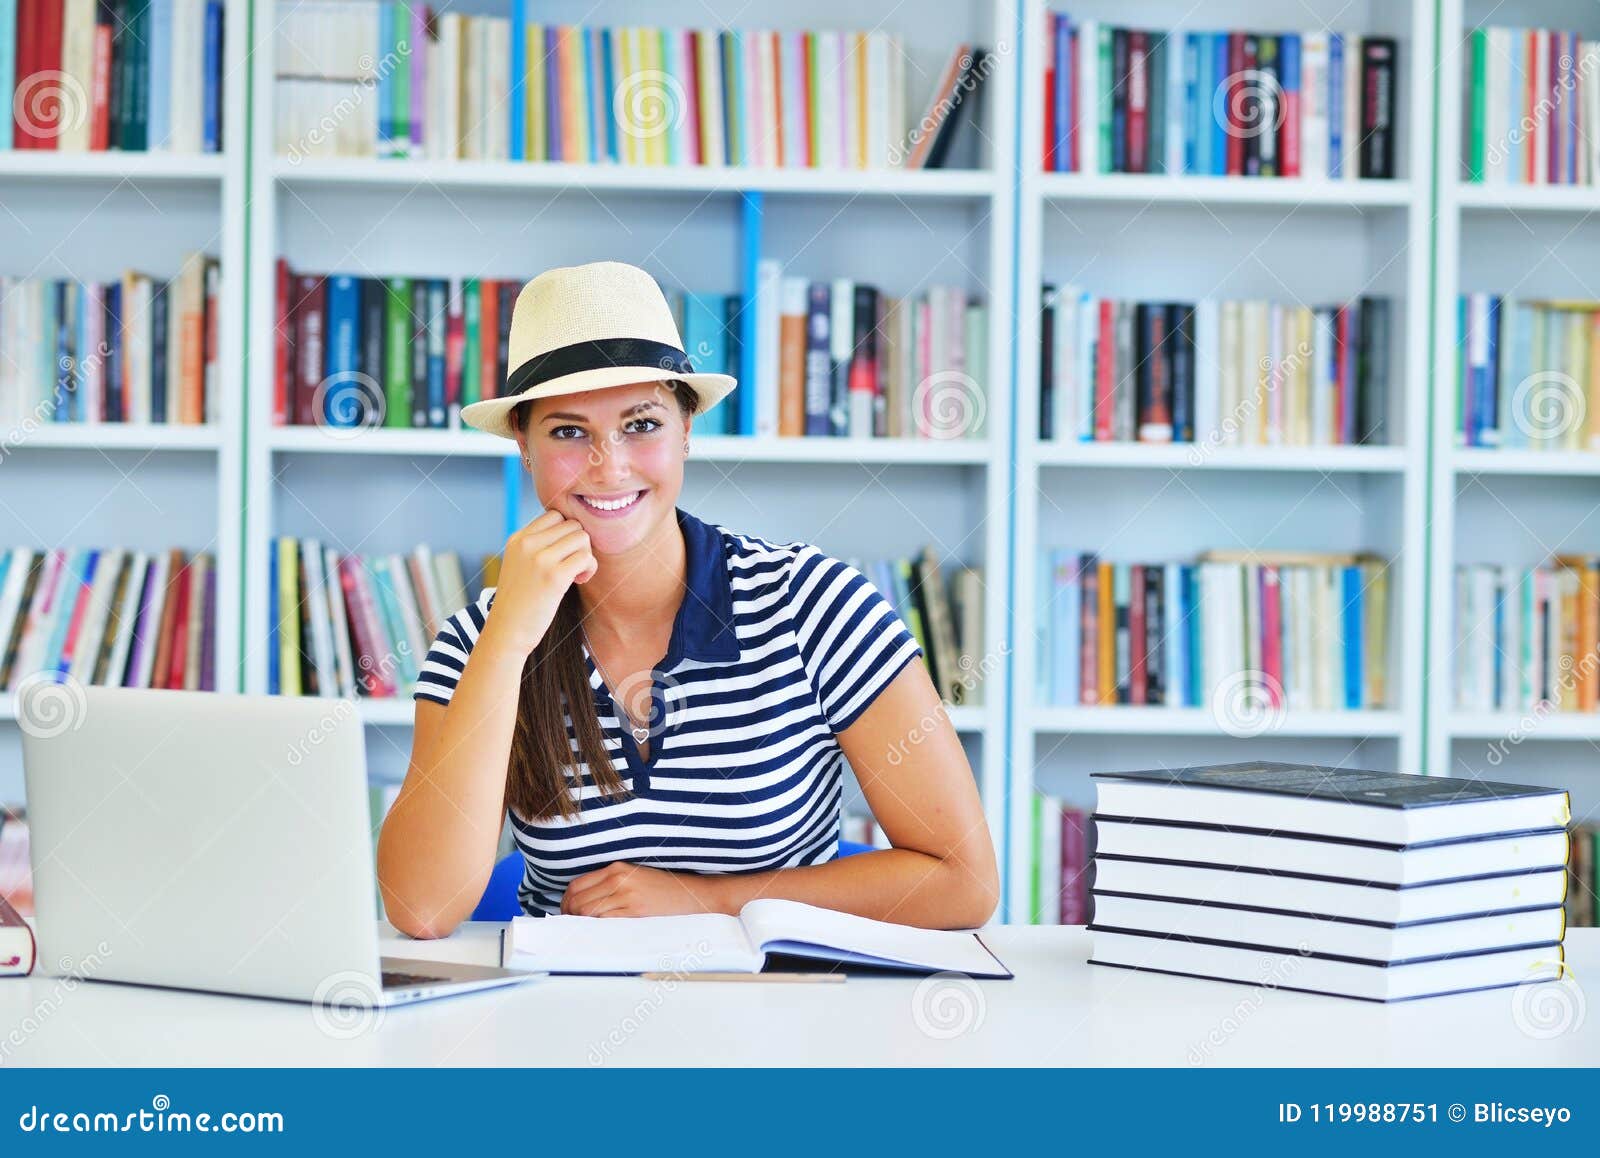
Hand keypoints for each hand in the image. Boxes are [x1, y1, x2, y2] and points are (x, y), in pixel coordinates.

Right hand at [482, 508, 596, 655]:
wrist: (507, 631)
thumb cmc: (518, 602)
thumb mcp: (519, 565)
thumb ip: (537, 546)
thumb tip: (573, 532)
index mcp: (517, 539)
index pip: (554, 515)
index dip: (565, 533)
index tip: (562, 554)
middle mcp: (527, 544)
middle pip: (572, 524)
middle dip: (578, 544)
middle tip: (572, 566)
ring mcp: (540, 558)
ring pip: (582, 537)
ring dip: (586, 555)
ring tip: (576, 575)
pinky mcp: (554, 576)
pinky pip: (586, 557)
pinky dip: (589, 568)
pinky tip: (579, 581)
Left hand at [559, 862, 726, 917]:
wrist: (695, 895)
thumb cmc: (667, 890)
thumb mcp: (636, 878)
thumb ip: (612, 885)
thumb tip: (584, 903)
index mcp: (617, 868)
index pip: (577, 885)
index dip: (566, 902)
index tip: (567, 912)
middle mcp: (618, 879)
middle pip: (577, 900)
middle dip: (568, 915)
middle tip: (571, 926)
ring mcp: (626, 895)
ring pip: (586, 912)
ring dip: (579, 924)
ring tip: (584, 932)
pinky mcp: (634, 911)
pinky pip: (603, 922)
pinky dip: (595, 929)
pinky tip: (598, 934)